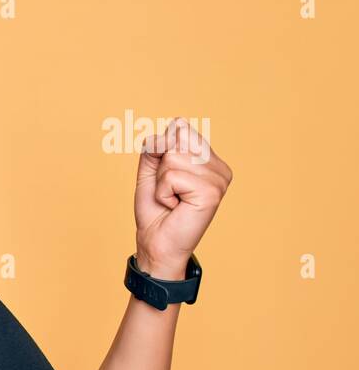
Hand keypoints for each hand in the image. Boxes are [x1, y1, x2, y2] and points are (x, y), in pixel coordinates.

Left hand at [134, 117, 232, 277]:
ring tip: (172, 199)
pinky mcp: (211, 191)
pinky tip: (175, 206)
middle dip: (160, 165)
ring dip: (161, 181)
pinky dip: (163, 192)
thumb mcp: (150, 170)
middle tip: (168, 190)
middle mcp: (219, 168)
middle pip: (176, 137)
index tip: (165, 176)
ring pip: (173, 157)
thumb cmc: (155, 209)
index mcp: (210, 160)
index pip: (180, 126)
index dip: (161, 147)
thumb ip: (155, 146)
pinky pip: (172, 175)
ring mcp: (219, 179)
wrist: (155, 242)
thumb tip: (165, 136)